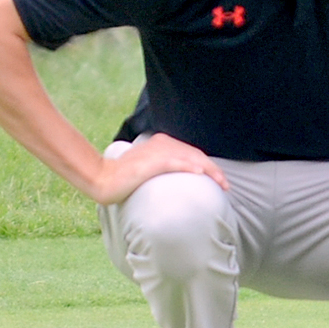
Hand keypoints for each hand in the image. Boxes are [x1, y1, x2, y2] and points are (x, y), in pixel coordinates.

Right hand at [88, 132, 228, 203]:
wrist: (102, 179)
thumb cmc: (123, 178)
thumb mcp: (147, 169)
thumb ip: (163, 169)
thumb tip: (177, 181)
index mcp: (161, 142)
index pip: (191, 153)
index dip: (208, 165)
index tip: (219, 179)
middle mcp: (161, 143)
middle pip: (195, 155)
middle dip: (213, 169)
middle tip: (225, 185)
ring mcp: (156, 152)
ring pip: (190, 158)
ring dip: (209, 170)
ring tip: (221, 182)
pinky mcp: (151, 162)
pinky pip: (175, 163)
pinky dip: (189, 167)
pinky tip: (201, 174)